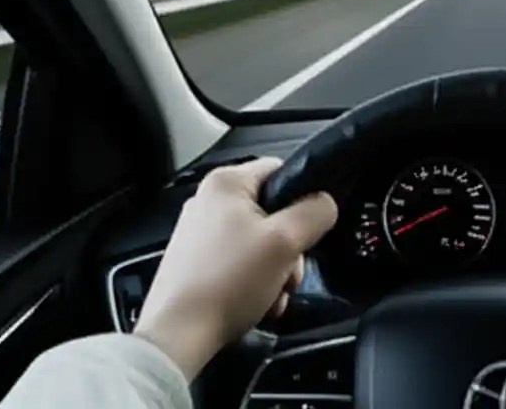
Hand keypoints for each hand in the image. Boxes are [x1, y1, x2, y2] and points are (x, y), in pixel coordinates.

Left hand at [134, 157, 337, 379]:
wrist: (179, 334)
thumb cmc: (230, 280)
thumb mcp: (286, 242)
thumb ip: (315, 213)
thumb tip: (326, 202)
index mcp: (226, 182)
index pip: (281, 171)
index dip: (303, 199)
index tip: (309, 231)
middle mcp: (208, 200)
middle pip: (273, 212)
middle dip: (290, 248)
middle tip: (288, 274)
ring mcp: (199, 233)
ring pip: (260, 242)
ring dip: (276, 271)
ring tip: (271, 296)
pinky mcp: (195, 262)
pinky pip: (240, 262)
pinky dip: (254, 282)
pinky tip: (257, 303)